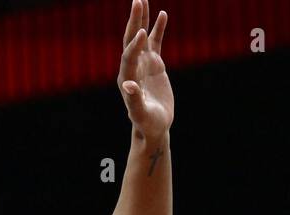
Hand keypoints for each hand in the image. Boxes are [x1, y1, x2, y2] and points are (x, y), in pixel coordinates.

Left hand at [119, 1, 172, 140]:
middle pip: (130, 40)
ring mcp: (143, 64)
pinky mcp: (154, 64)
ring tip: (142, 0)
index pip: (129, 56)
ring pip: (141, 37)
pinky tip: (162, 14)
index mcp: (127, 78)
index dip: (134, 45)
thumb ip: (134, 100)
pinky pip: (155, 42)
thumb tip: (128, 85)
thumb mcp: (141, 115)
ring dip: (141, 19)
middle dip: (134, 21)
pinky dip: (158, 28)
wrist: (154, 127)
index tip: (141, 33)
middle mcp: (132, 67)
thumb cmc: (147, 123)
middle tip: (137, 1)